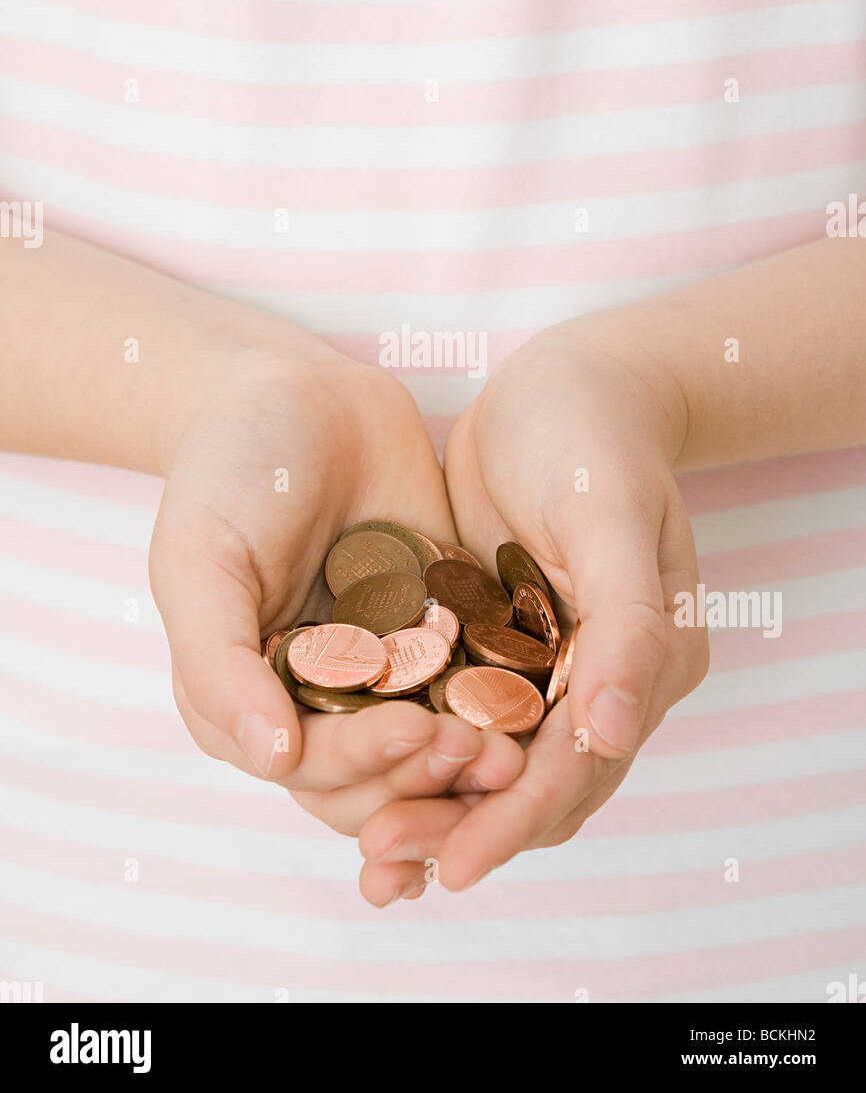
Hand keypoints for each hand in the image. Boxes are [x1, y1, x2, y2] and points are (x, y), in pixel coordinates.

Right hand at [148, 337, 523, 852]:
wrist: (297, 390)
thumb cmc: (228, 473)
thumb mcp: (199, 564)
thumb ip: (219, 666)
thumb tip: (271, 761)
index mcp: (256, 699)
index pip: (313, 768)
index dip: (365, 763)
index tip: (415, 733)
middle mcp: (323, 697)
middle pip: (381, 775)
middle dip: (430, 773)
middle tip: (485, 750)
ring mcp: (389, 663)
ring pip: (436, 743)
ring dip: (474, 756)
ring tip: (520, 746)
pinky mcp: (445, 625)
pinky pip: (479, 675)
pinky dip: (507, 697)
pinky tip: (544, 695)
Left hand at [357, 322, 707, 895]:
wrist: (565, 383)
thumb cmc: (595, 436)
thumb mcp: (613, 517)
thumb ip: (624, 626)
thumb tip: (610, 734)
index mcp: (650, 660)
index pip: (579, 764)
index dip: (516, 817)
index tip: (455, 865)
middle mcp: (602, 678)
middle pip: (531, 780)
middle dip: (461, 824)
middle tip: (384, 861)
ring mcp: (548, 662)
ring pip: (489, 760)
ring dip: (432, 801)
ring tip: (365, 846)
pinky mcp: (499, 640)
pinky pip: (458, 711)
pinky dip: (418, 748)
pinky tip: (359, 769)